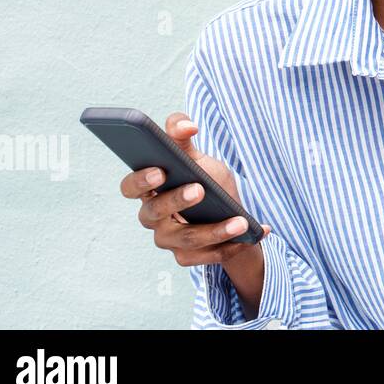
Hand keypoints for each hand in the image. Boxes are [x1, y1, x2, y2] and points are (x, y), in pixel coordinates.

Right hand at [120, 111, 271, 266]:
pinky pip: (208, 254)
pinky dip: (233, 244)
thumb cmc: (203, 177)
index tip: (160, 171)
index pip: (130, 187)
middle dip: (177, 201)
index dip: (140, 181)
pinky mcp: (187, 257)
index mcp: (148, 190)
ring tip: (241, 221)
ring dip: (215, 230)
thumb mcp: (196, 155)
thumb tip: (187, 126)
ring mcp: (167, 239)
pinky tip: (254, 233)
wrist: (225, 208)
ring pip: (186, 238)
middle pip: (155, 213)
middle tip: (199, 189)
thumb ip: (182, 136)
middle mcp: (152, 217)